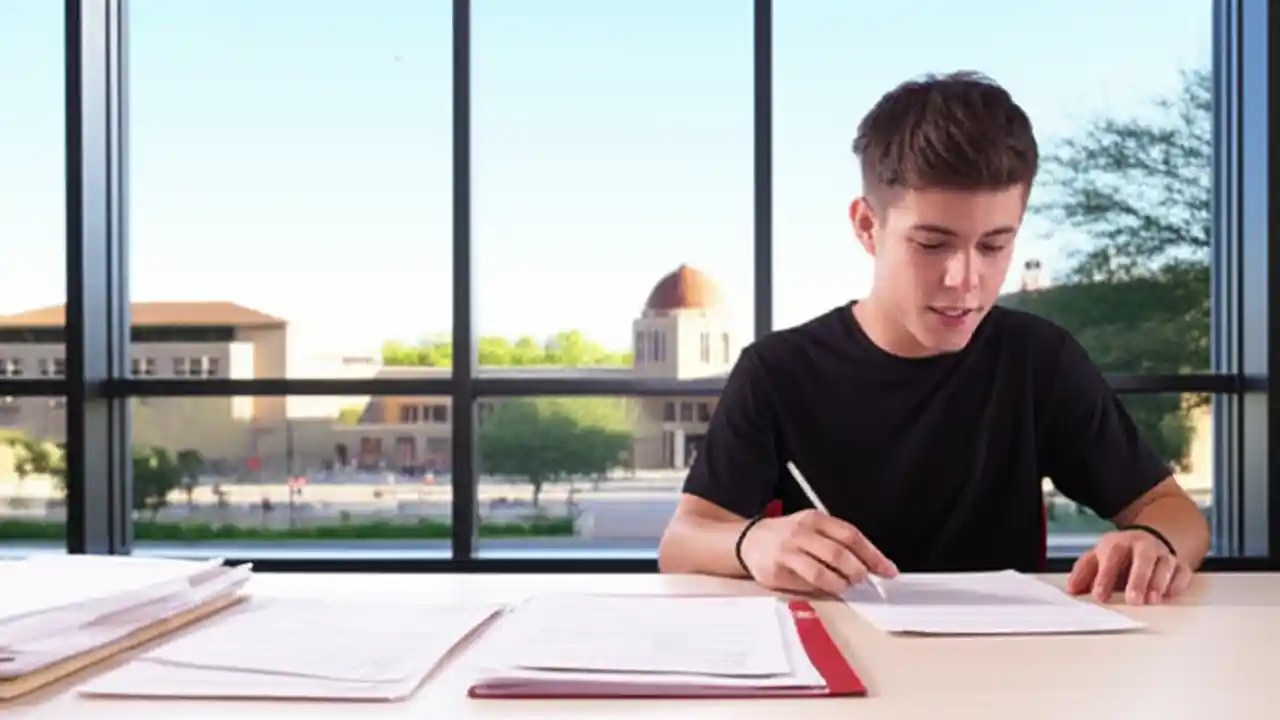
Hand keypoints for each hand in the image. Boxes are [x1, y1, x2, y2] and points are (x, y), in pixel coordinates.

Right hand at [739, 509, 897, 595]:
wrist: (748, 541)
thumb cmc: (787, 536)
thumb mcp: (812, 528)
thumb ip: (837, 541)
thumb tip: (869, 564)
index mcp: (814, 519)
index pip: (850, 536)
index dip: (872, 555)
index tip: (887, 570)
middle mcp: (800, 533)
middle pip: (838, 554)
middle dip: (857, 571)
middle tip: (863, 580)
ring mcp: (786, 552)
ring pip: (820, 572)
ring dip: (839, 584)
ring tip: (844, 586)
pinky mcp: (776, 571)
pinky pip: (804, 584)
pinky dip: (819, 589)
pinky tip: (823, 588)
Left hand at [1066, 529, 1191, 604]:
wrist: (1148, 541)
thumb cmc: (1119, 555)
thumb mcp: (1097, 558)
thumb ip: (1084, 573)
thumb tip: (1071, 589)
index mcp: (1119, 544)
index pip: (1111, 556)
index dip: (1105, 576)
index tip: (1099, 595)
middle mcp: (1144, 546)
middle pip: (1143, 557)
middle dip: (1138, 579)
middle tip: (1133, 600)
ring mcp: (1163, 555)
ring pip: (1166, 564)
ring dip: (1159, 583)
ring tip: (1152, 600)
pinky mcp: (1180, 566)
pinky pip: (1183, 572)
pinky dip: (1178, 583)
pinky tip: (1171, 595)